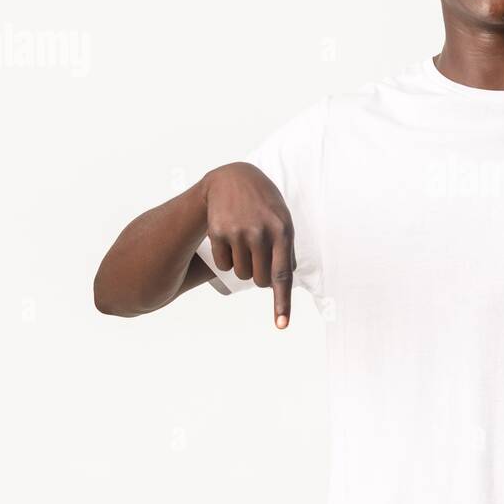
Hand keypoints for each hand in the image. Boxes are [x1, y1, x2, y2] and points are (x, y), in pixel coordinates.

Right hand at [202, 162, 296, 328]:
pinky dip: (227, 259)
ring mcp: (238, 232)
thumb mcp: (282, 220)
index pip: (282, 275)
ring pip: (242, 274)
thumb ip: (285, 250)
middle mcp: (261, 233)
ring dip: (244, 266)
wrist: (233, 178)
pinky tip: (229, 237)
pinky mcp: (218, 232)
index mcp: (283, 231)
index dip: (282, 302)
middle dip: (261, 276)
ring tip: (245, 240)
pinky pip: (223, 265)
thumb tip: (284, 282)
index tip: (281, 325)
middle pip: (260, 280)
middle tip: (259, 255)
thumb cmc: (264, 204)